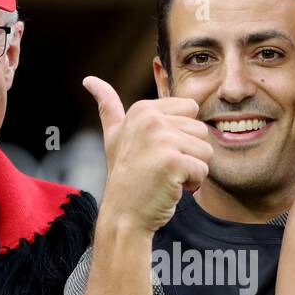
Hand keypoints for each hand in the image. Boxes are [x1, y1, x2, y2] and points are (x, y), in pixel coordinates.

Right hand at [83, 76, 211, 233]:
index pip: (190, 109)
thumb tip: (89, 79)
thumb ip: (108, 106)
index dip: (181, 134)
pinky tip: (170, 187)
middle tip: (161, 167)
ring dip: (192, 169)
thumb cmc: (125, 176)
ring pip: (205, 150)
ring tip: (166, 177)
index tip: (158, 150)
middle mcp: (151, 120)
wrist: (124, 214)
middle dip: (188, 153)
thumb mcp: (114, 136)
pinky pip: (203, 169)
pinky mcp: (173, 162)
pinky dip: (192, 184)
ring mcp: (162, 140)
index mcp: (143, 109)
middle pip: (200, 130)